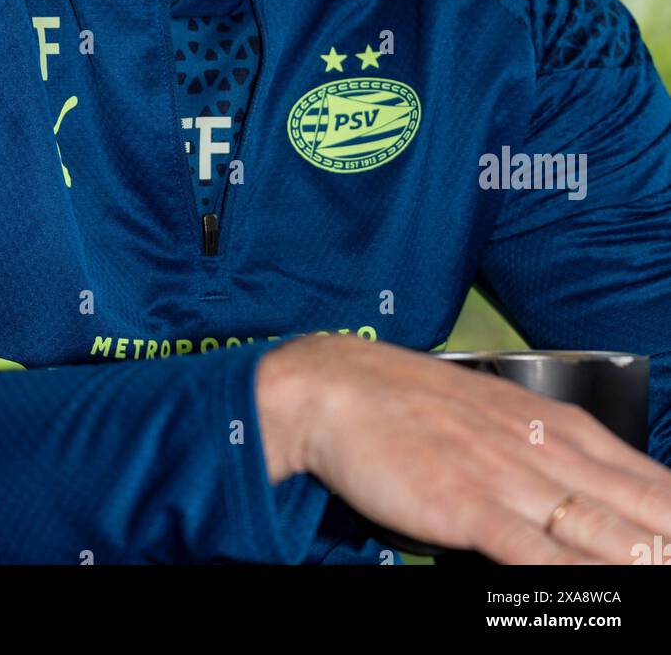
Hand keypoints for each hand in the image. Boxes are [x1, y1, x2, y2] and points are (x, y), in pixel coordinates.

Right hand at [256, 333, 670, 563]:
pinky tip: (593, 591)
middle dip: (669, 536)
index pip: (647, 479)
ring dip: (640, 556)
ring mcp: (507, 479)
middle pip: (636, 509)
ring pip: (596, 532)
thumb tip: (597, 493)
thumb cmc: (415, 404)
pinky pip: (528, 552)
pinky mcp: (466, 507)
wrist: (339, 387)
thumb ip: (550, 449)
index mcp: (558, 425)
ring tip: (668, 570)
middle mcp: (544, 450)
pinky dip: (566, 575)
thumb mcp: (499, 413)